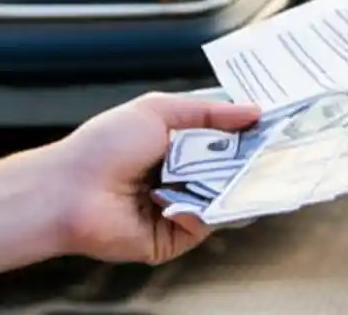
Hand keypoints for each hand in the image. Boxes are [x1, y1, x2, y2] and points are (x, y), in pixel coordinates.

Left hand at [49, 93, 259, 264]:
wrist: (69, 191)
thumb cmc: (103, 145)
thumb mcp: (158, 110)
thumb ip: (208, 111)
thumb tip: (253, 110)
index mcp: (172, 146)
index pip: (220, 141)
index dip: (246, 135)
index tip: (274, 126)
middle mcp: (177, 178)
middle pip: (226, 172)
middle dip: (249, 163)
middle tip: (278, 152)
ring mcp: (175, 208)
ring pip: (220, 200)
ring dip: (233, 188)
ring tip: (250, 174)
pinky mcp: (170, 238)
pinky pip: (203, 225)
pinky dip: (206, 213)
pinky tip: (200, 199)